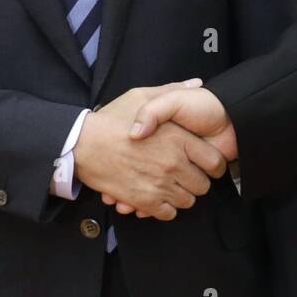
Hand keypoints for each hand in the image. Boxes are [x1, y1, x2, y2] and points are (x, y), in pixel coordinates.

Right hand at [74, 80, 226, 220]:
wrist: (82, 144)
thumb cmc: (111, 120)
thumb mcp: (141, 96)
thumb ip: (172, 90)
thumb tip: (197, 83)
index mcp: (178, 139)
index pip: (214, 162)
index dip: (214, 166)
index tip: (208, 166)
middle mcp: (172, 163)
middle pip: (202, 185)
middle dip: (196, 182)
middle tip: (186, 176)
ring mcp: (159, 184)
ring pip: (186, 201)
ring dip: (181, 195)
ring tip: (171, 185)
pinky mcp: (144, 201)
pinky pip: (167, 213)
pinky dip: (165, 209)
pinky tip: (158, 198)